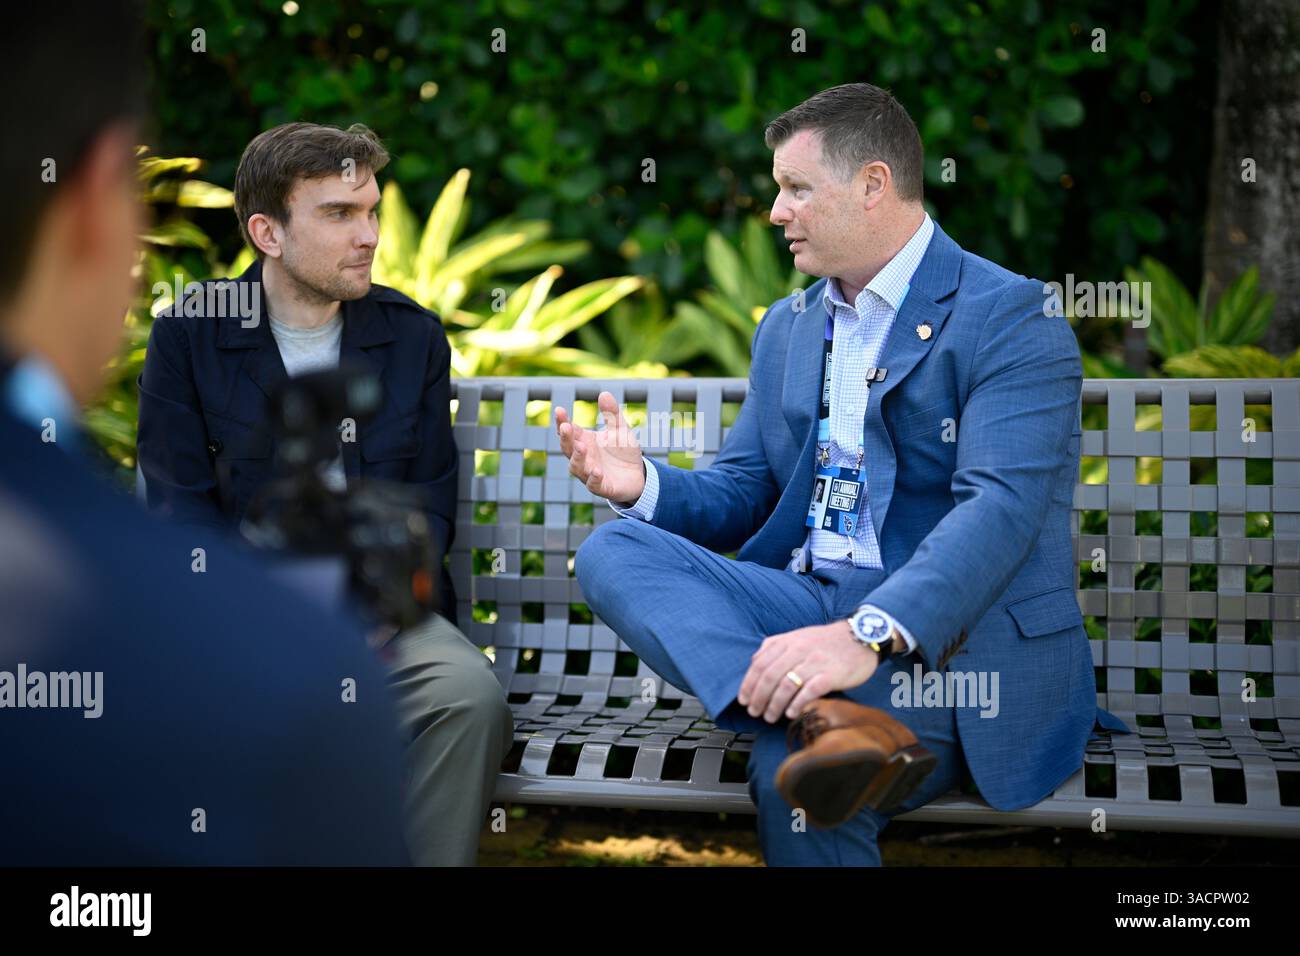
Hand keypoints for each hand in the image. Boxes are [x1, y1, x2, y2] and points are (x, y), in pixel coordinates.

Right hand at [554, 391, 646, 504]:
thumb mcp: (620, 429)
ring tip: (581, 447)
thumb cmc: (623, 451)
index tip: (559, 410)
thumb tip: (604, 393)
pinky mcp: (602, 487)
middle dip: (565, 438)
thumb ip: (612, 414)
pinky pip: (594, 485)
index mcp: (584, 441)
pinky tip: (596, 471)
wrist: (638, 474)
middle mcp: (583, 457)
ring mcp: (590, 473)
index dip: (562, 421)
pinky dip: (593, 478)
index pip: (568, 431)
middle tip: (566, 427)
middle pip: (568, 449)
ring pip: (577, 468)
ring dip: (577, 458)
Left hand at [736, 621, 879, 722]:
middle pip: (770, 677)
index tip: (744, 700)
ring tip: (770, 717)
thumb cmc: (826, 642)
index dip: (748, 684)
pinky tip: (791, 714)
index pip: (759, 664)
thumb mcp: (797, 637)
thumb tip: (754, 662)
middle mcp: (798, 650)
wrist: (859, 637)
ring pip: (786, 685)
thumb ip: (775, 647)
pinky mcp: (831, 674)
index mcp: (787, 642)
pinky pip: (809, 691)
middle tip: (755, 713)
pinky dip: (797, 704)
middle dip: (758, 698)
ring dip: (774, 705)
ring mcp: (814, 662)